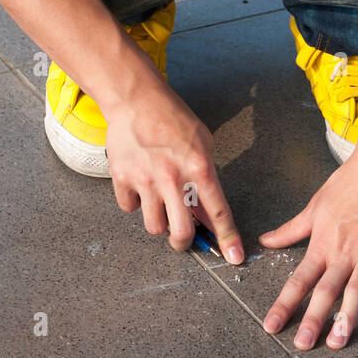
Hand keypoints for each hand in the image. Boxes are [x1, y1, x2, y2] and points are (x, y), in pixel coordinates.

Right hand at [103, 78, 243, 263]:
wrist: (136, 99)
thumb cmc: (173, 118)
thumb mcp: (203, 143)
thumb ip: (207, 179)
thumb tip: (207, 214)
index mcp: (199, 167)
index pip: (218, 211)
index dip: (228, 238)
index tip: (234, 258)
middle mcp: (173, 178)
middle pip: (181, 233)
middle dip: (184, 243)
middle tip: (183, 236)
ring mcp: (146, 180)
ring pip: (154, 226)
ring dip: (159, 221)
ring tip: (159, 201)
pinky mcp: (122, 179)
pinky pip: (129, 208)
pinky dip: (135, 202)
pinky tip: (140, 184)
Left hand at [258, 151, 357, 348]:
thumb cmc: (350, 183)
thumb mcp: (315, 205)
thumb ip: (291, 229)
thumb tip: (266, 241)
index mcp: (323, 242)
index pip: (299, 279)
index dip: (284, 304)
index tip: (271, 326)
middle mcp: (345, 252)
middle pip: (326, 291)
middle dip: (313, 320)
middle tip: (302, 346)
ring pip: (356, 291)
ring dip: (346, 318)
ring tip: (337, 343)